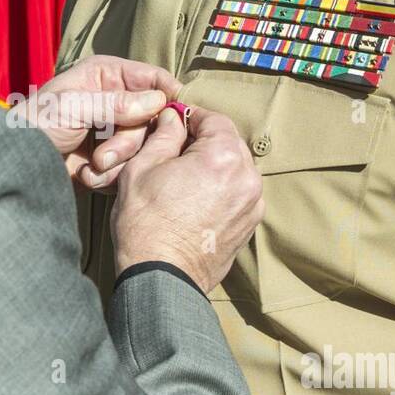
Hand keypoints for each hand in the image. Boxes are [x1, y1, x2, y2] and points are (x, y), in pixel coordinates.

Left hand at [7, 55, 181, 186]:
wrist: (17, 164)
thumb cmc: (35, 125)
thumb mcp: (73, 107)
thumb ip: (115, 104)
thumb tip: (158, 101)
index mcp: (106, 75)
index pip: (152, 78)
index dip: (166, 95)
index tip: (175, 114)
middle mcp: (116, 99)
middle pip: (152, 118)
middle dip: (129, 140)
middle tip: (104, 155)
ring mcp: (115, 130)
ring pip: (144, 145)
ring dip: (118, 160)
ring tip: (93, 165)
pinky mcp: (113, 157)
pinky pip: (131, 165)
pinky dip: (112, 174)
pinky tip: (89, 175)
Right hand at [111, 105, 264, 294]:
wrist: (160, 278)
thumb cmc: (146, 225)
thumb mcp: (142, 168)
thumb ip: (163, 136)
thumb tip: (172, 119)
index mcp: (223, 156)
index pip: (215, 119)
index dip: (192, 116)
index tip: (175, 121)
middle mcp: (247, 178)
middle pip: (229, 143)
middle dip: (204, 142)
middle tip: (174, 150)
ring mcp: (252, 205)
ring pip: (235, 169)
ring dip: (214, 167)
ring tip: (182, 179)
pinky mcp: (249, 226)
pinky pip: (237, 195)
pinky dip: (220, 190)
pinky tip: (194, 201)